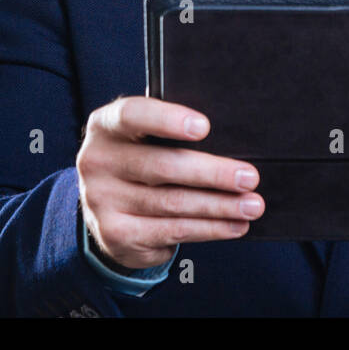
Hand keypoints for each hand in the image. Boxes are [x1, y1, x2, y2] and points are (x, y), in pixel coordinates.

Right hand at [76, 95, 263, 269]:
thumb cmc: (140, 159)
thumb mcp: (143, 138)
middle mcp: (97, 161)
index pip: (132, 115)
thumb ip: (171, 132)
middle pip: (163, 166)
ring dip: (219, 206)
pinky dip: (209, 229)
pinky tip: (234, 225)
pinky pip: (172, 231)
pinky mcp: (115, 234)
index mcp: (106, 126)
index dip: (167, 119)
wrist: (102, 207)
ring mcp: (102, 200)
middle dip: (213, 173)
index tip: (204, 127)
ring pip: (173, 203)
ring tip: (251, 205)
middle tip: (249, 177)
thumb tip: (232, 142)